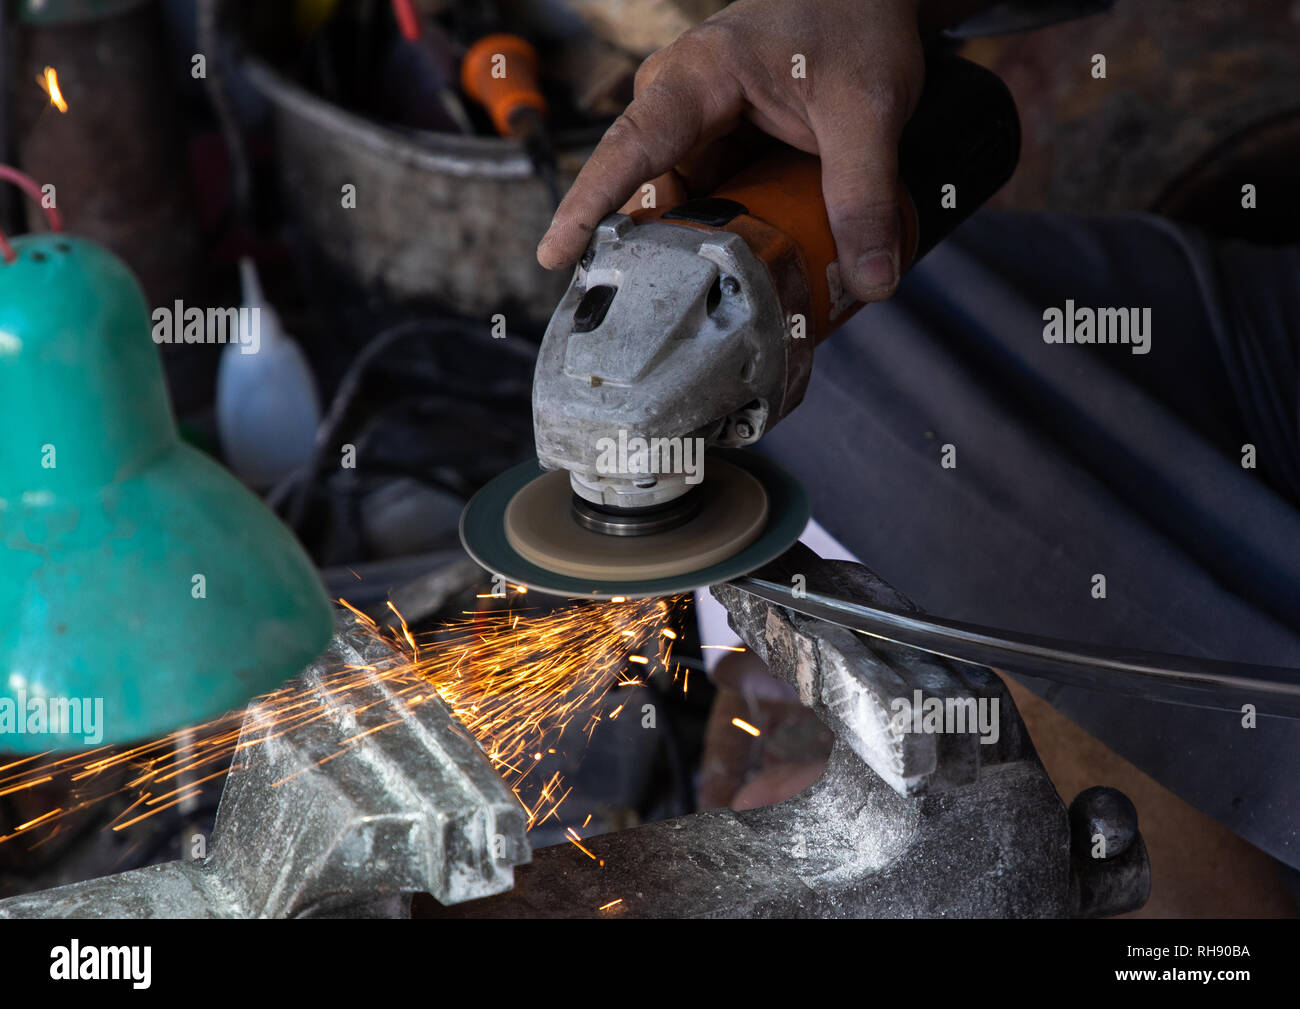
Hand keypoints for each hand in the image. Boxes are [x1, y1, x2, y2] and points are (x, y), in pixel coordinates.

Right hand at [537, 0, 925, 301]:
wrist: (868, 0)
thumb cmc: (855, 25)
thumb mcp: (867, 111)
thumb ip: (866, 195)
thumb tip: (871, 280)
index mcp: (699, 76)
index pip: (629, 147)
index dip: (589, 205)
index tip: (555, 255)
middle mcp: (680, 99)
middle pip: (649, 190)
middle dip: (659, 253)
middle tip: (669, 316)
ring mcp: (695, 124)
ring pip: (679, 203)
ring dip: (700, 249)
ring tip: (724, 298)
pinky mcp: (716, 146)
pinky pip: (707, 200)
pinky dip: (725, 233)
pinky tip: (744, 267)